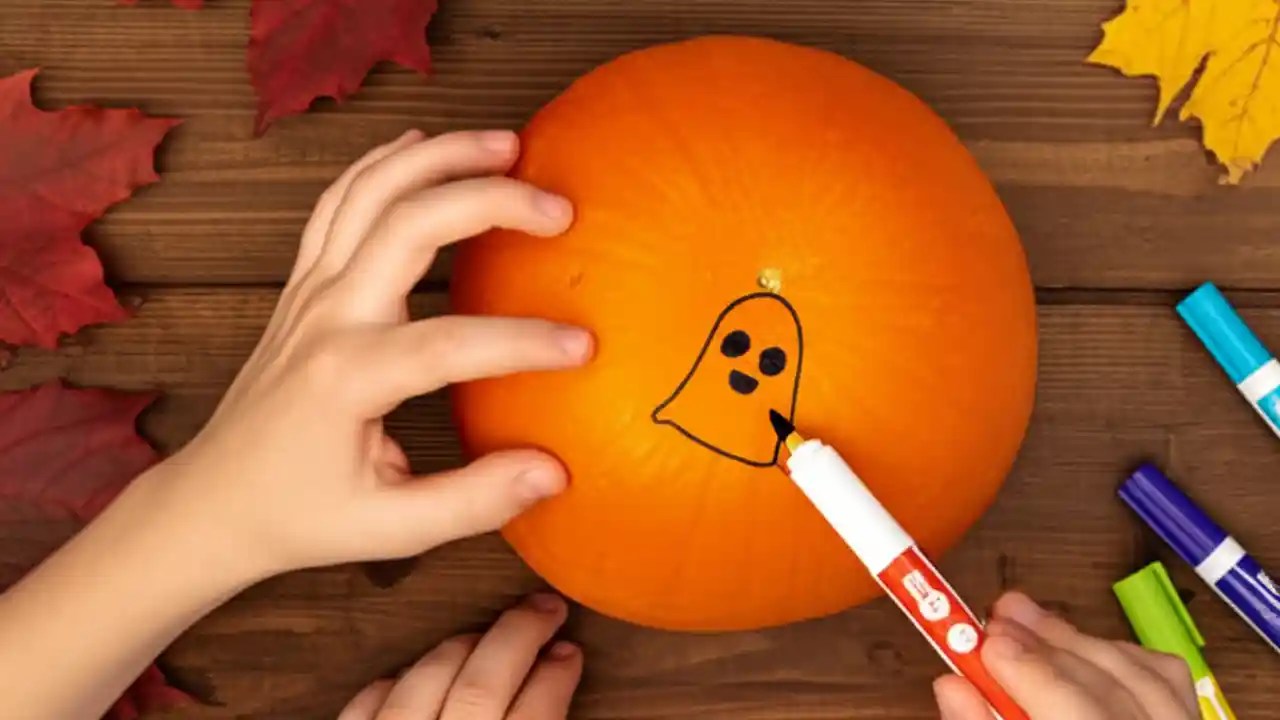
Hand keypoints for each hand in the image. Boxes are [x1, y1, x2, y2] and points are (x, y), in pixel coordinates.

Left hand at [148, 128, 592, 578]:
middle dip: (488, 199)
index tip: (584, 346)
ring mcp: (309, 291)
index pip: (450, 343)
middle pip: (407, 224)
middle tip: (557, 206)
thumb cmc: (300, 517)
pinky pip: (339, 201)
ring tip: (506, 143)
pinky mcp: (304, 284)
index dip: (523, 341)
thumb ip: (473, 501)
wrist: (213, 500)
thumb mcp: (387, 530)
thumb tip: (554, 471)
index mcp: (347, 379)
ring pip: (368, 190)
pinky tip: (424, 144)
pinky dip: (384, 163)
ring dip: (438, 156)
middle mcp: (325, 318)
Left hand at [339, 594, 581, 719]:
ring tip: (480, 637)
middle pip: (484, 685)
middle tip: (543, 608)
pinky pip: (365, 711)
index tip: (570, 649)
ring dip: (456, 652)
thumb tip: (545, 692)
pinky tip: (402, 678)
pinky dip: (388, 689)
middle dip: (518, 637)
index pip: (537, 713)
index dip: (557, 677)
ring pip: (423, 685)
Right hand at [933, 592, 1197, 718]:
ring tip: (1021, 622)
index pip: (1083, 716)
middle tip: (990, 620)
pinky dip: (1116, 655)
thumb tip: (952, 682)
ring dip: (1077, 642)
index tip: (985, 640)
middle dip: (1046, 648)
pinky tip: (1075, 647)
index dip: (1034, 673)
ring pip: (1144, 676)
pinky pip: (1166, 679)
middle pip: (1112, 689)